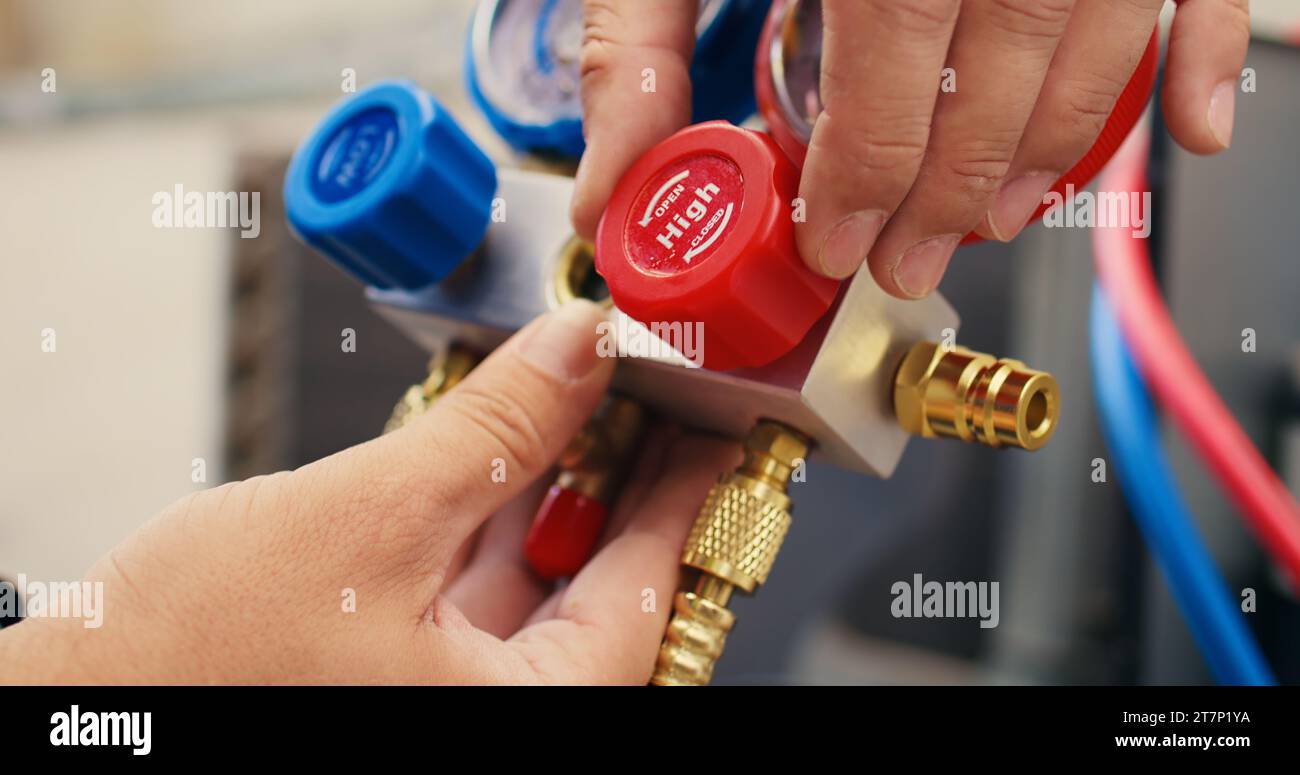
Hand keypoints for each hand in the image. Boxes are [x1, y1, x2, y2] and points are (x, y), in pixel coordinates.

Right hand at [0, 301, 739, 683]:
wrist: (75, 704)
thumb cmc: (196, 661)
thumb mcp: (370, 519)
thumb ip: (493, 433)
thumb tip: (577, 351)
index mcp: (519, 714)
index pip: (644, 596)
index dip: (684, 494)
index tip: (719, 425)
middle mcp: (495, 711)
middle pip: (600, 589)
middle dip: (622, 480)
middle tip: (654, 394)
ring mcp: (446, 691)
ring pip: (538, 583)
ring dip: (557, 487)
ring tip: (586, 400)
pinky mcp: (399, 666)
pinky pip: (476, 586)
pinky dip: (492, 513)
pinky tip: (502, 447)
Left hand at [570, 0, 1249, 297]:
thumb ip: (635, 42)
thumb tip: (618, 185)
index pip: (890, 74)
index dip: (867, 179)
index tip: (836, 244)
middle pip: (1001, 76)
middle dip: (951, 193)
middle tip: (909, 259)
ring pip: (1098, 42)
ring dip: (1056, 151)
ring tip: (998, 219)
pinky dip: (1209, 55)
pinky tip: (1190, 130)